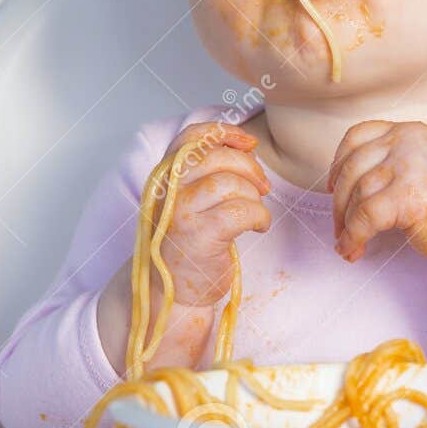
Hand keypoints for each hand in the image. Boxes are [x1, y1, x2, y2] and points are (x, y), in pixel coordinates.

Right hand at [97, 121, 268, 374]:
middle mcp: (167, 192)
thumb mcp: (189, 202)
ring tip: (255, 212)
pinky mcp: (199, 238)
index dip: (223, 132)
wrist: (173, 295)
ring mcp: (180, 215)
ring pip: (229, 183)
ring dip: (254, 196)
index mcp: (164, 179)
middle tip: (262, 187)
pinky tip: (258, 227)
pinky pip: (241, 211)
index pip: (190, 137)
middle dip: (249, 167)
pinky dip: (259, 216)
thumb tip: (244, 144)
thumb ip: (205, 173)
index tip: (248, 143)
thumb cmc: (188, 247)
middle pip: (215, 156)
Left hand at [328, 119, 426, 263]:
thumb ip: (393, 163)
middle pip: (351, 167)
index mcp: (411, 131)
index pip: (358, 135)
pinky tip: (353, 251)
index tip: (332, 187)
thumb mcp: (424, 167)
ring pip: (355, 194)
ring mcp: (408, 165)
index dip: (338, 162)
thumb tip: (343, 182)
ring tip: (348, 245)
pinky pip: (363, 217)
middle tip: (339, 229)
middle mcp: (408, 141)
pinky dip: (353, 237)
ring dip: (345, 224)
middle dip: (339, 203)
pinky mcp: (407, 195)